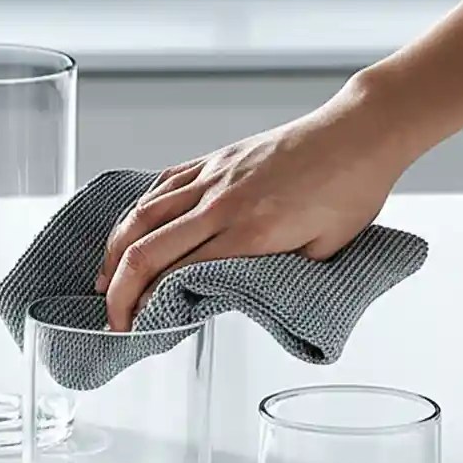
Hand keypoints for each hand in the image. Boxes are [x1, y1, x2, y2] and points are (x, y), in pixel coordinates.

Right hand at [94, 80, 413, 331]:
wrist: (358, 133)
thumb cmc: (351, 191)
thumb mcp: (324, 251)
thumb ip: (274, 274)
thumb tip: (232, 297)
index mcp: (252, 232)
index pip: (176, 274)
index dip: (147, 305)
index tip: (136, 328)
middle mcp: (221, 204)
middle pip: (146, 249)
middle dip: (118, 290)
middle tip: (111, 318)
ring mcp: (212, 178)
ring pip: (142, 216)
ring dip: (114, 252)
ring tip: (104, 279)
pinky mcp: (211, 161)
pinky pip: (160, 189)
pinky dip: (136, 214)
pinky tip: (128, 232)